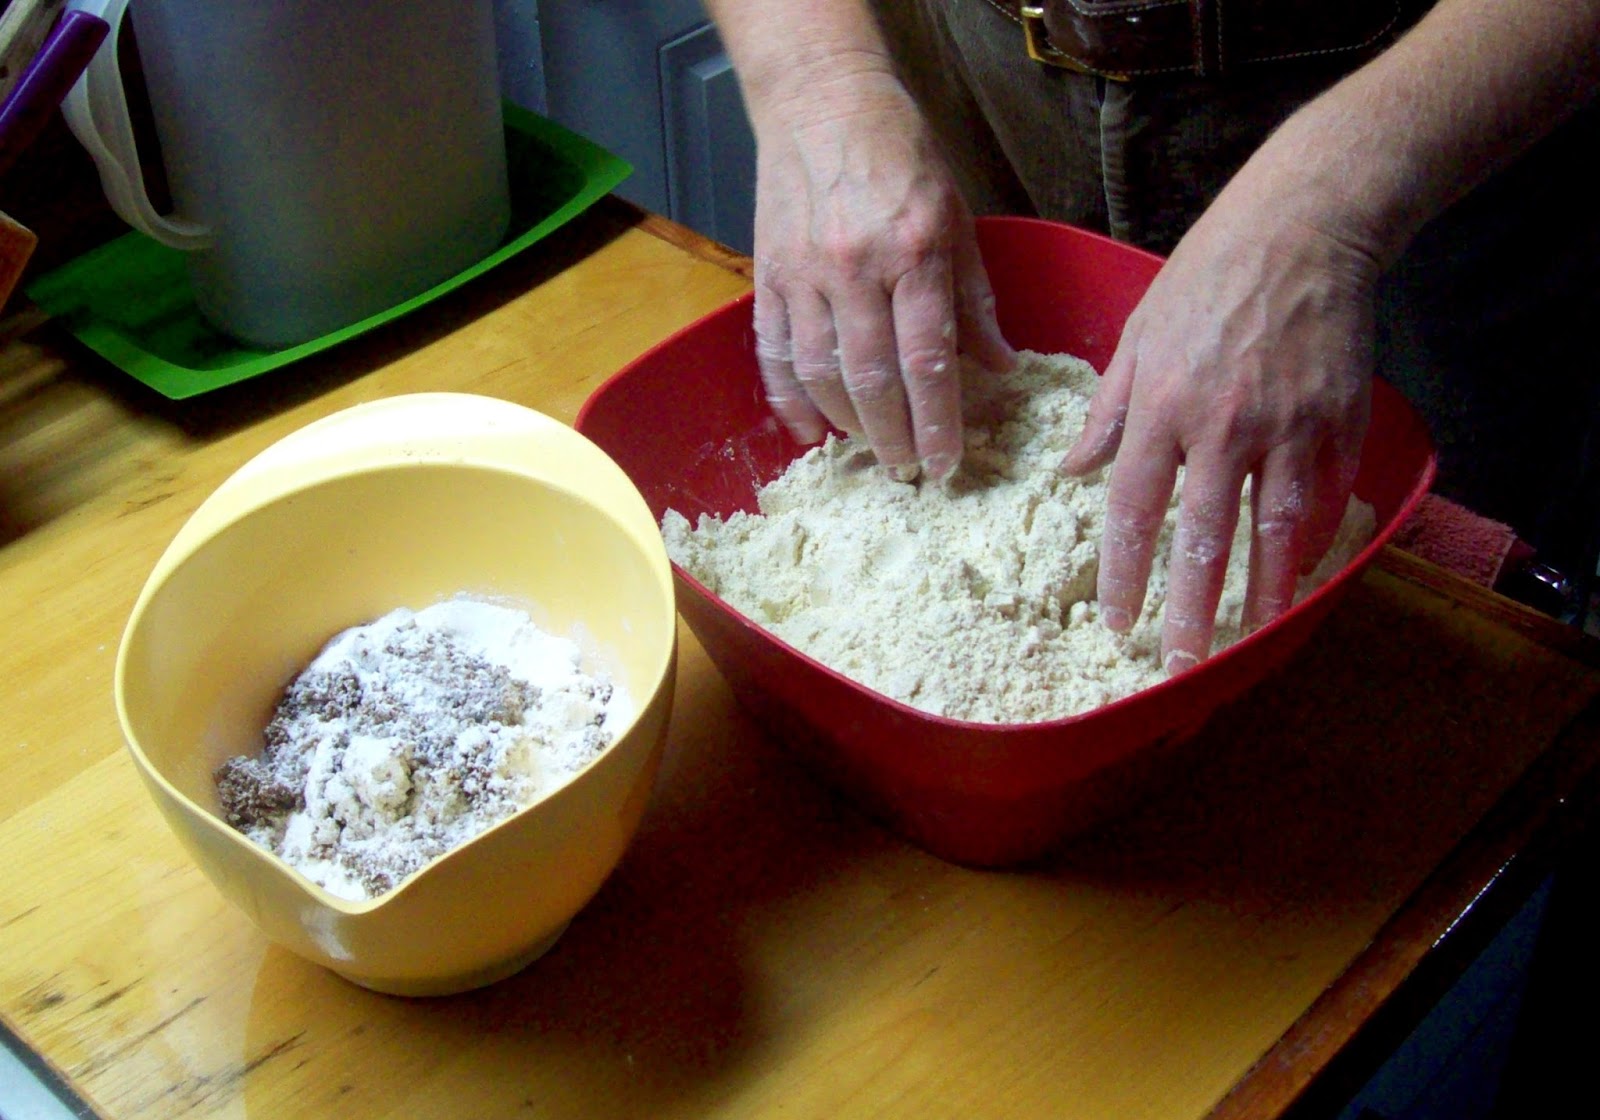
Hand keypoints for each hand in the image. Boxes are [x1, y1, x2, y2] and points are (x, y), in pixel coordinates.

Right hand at [749, 72, 1012, 479]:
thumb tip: (1000, 367)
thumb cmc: (900, 155)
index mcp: (913, 253)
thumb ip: (975, 299)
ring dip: (846, 421)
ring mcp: (804, 274)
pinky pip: (773, 352)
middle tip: (908, 469)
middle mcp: (855, 268)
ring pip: (821, 372)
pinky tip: (809, 431)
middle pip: (873, 379)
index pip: (928, 361)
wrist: (821, 101)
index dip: (937, 422)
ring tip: (871, 446)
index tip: (945, 465)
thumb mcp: (956, 217)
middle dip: (893, 436)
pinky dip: (789, 399)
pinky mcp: (767, 274)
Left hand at [1062, 198, 1377, 673]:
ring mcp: (1289, 424)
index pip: (1136, 509)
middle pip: (1205, 536)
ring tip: (1252, 638)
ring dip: (1263, 591)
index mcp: (1162, 405)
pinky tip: (1301, 575)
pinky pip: (1326, 494)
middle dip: (1192, 608)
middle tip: (1181, 663)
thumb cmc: (1207, 274)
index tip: (1119, 622)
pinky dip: (1314, 539)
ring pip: (1275, 528)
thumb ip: (1108, 411)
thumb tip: (1073, 471)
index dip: (1127, 573)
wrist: (1303, 225)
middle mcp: (1222, 424)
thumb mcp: (1137, 335)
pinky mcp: (1339, 417)